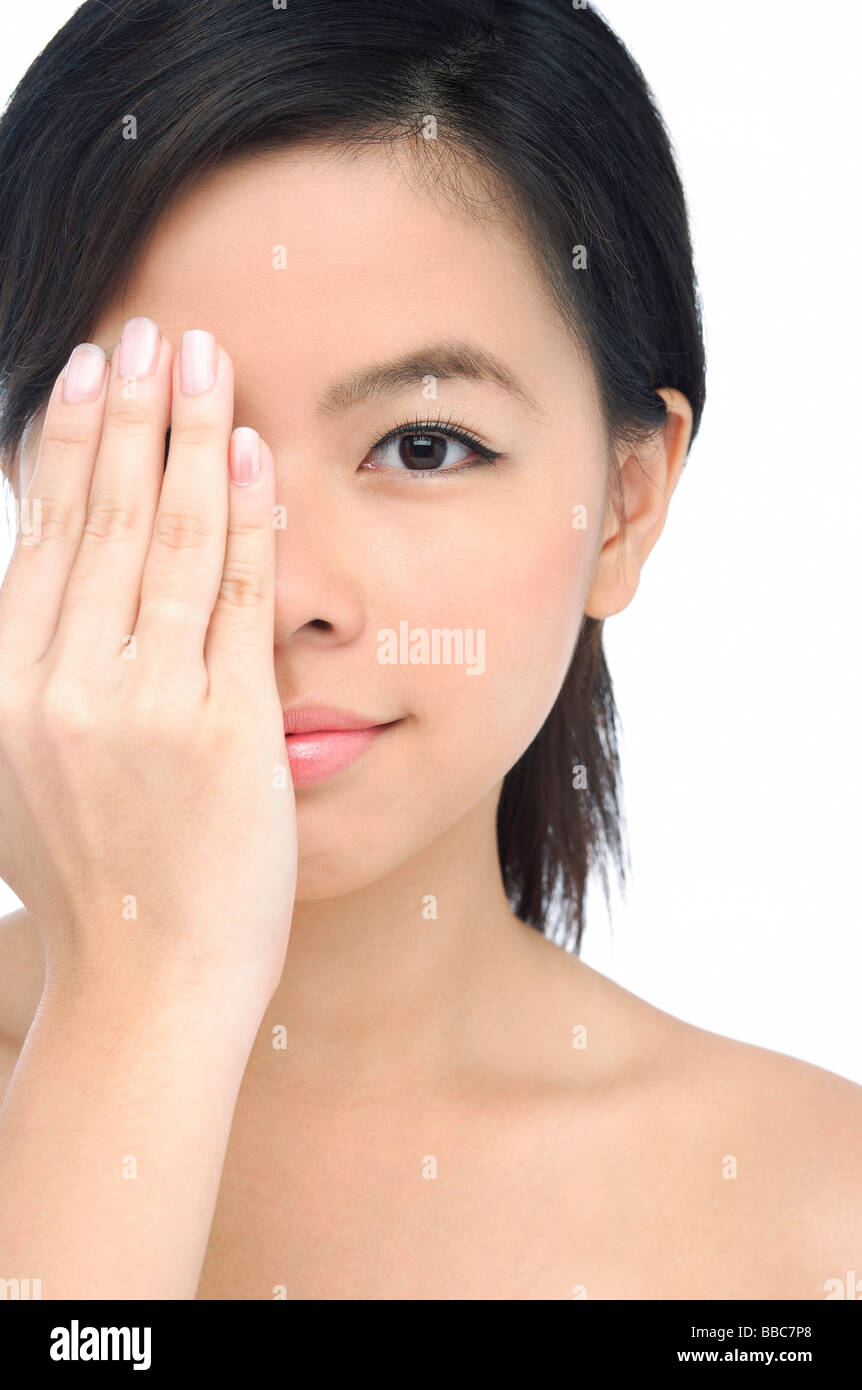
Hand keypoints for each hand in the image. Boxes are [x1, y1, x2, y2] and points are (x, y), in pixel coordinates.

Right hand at [0, 319, 295, 1001]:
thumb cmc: (98, 888)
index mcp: (7, 688)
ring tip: (203, 359)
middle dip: (127, 412)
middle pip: (97, 515)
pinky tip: (252, 454)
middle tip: (149, 330)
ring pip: (162, 538)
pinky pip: (231, 600)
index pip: (41, 533)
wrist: (147, 990)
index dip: (65, 443)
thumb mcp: (23, 778)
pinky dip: (242, 520)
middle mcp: (60, 685)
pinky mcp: (222, 730)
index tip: (85, 373)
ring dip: (187, 436)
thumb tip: (49, 595)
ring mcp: (141, 705)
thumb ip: (32, 684)